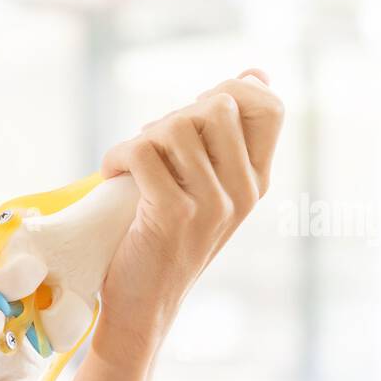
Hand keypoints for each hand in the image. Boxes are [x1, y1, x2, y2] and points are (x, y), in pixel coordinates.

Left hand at [93, 68, 283, 367]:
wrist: (143, 307)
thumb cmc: (166, 244)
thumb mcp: (209, 190)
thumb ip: (228, 140)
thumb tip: (256, 73)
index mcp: (256, 181)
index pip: (269, 106)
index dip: (229, 91)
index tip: (193, 112)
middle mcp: (243, 191)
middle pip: (219, 106)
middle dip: (174, 114)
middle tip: (149, 145)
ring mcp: (212, 204)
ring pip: (177, 127)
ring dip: (141, 137)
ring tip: (128, 164)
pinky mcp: (173, 215)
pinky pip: (143, 153)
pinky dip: (117, 156)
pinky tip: (111, 174)